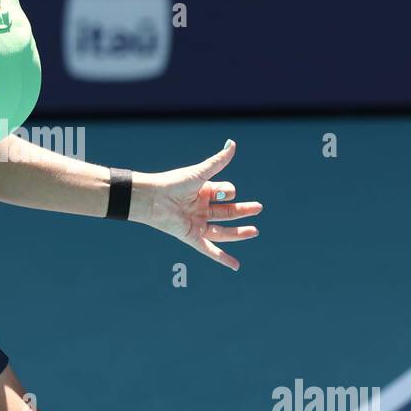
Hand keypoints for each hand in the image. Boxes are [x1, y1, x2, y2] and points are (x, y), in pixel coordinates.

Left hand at [132, 139, 260, 271]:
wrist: (152, 198)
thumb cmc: (173, 183)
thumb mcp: (199, 173)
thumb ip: (218, 162)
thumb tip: (232, 144)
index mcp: (204, 191)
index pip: (226, 192)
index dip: (228, 191)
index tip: (221, 192)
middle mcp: (201, 208)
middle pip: (228, 212)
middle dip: (243, 211)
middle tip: (258, 208)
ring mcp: (197, 223)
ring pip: (222, 231)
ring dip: (239, 233)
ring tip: (255, 231)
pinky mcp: (191, 236)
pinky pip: (209, 250)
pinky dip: (221, 258)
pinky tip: (235, 266)